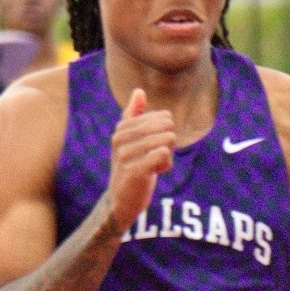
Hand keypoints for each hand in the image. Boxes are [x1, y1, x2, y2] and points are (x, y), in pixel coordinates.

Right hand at [105, 89, 174, 230]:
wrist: (122, 199)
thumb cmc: (131, 167)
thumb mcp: (132, 139)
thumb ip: (134, 115)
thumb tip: (139, 91)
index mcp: (122, 128)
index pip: (163, 117)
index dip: (165, 134)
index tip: (153, 148)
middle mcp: (120, 138)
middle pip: (167, 126)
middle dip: (169, 144)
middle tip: (156, 158)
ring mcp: (125, 154)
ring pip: (167, 140)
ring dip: (167, 157)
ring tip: (154, 166)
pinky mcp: (134, 170)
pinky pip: (163, 154)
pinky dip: (165, 165)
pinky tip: (155, 173)